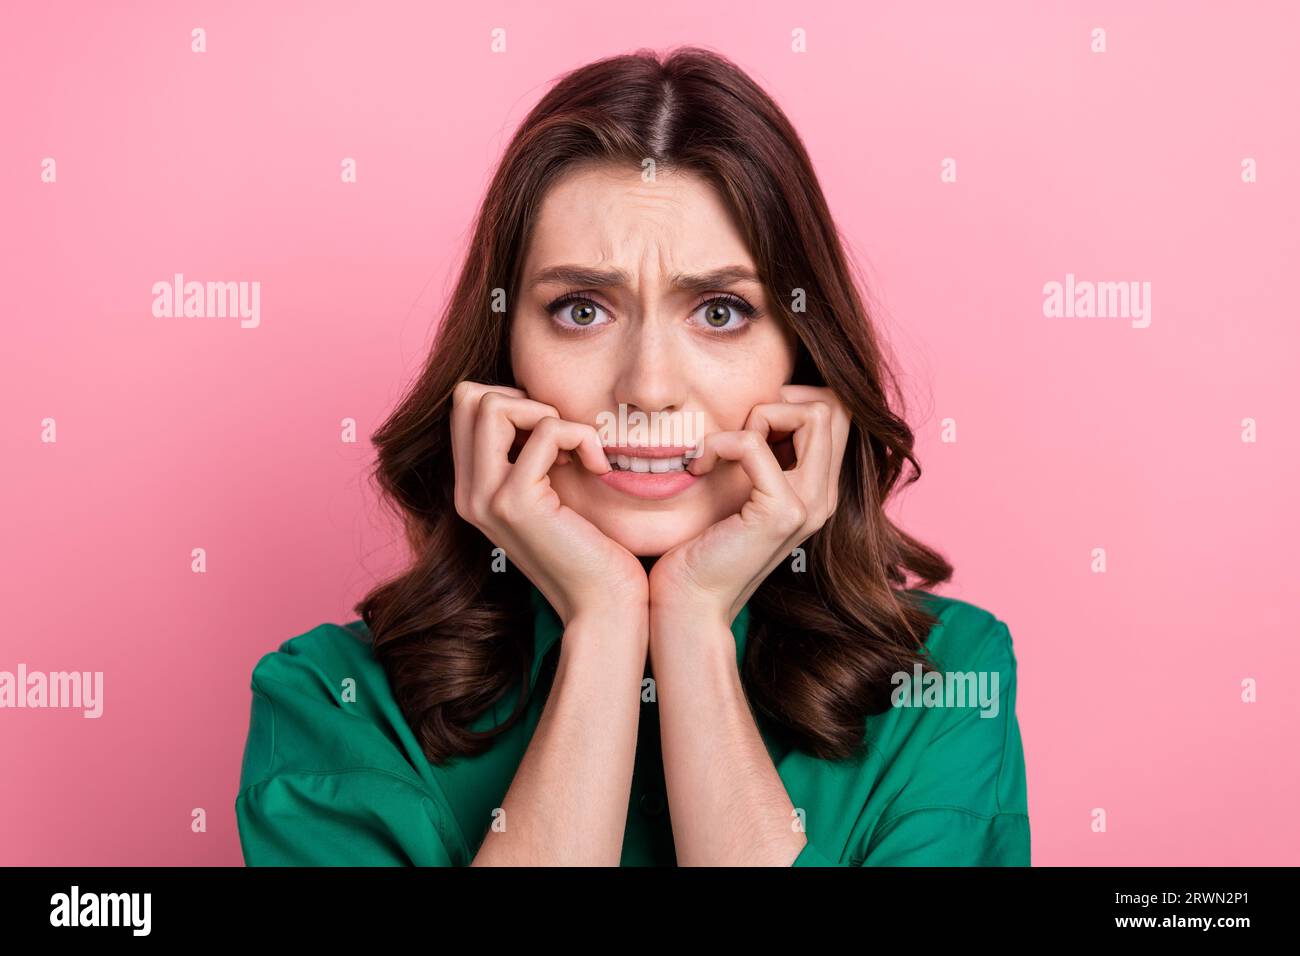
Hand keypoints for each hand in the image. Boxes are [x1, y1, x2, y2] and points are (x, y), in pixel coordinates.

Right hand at [450, 381, 648, 624]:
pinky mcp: (516, 502)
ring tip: (576, 452)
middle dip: (525, 400)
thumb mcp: (549, 493)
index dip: (512, 401)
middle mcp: (468, 494)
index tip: (551, 435)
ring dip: (550, 415)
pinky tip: (597, 467)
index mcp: (471, 490)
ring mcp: (486, 498)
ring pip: (493, 406)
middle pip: (468, 398)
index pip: (464, 408)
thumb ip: (528, 454)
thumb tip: (535, 403)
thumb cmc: (589, 548)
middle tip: (562, 439)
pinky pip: (547, 431)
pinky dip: (582, 437)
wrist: (602, 605)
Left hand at [648, 385, 850, 631]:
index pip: (836, 413)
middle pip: (834, 407)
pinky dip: (721, 443)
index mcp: (819, 489)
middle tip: (737, 430)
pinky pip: (755, 443)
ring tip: (721, 449)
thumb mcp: (739, 488)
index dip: (793, 400)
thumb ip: (761, 453)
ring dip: (757, 416)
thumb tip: (756, 403)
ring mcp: (808, 505)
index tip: (748, 424)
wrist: (691, 603)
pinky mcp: (780, 513)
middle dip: (779, 400)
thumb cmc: (703, 545)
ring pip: (813, 414)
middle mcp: (824, 496)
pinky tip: (699, 467)